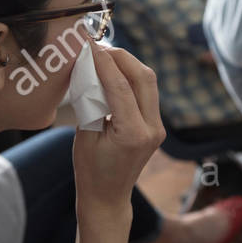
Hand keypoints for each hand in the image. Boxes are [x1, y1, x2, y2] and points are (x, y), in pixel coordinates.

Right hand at [72, 43, 164, 211]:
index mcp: (133, 135)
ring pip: (149, 82)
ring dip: (128, 64)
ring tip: (104, 56)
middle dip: (121, 57)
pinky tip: (113, 72)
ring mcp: (157, 127)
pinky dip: (131, 77)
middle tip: (98, 47)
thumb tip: (90, 70)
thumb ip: (91, 102)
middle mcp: (152, 129)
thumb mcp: (84, 136)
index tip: (89, 45)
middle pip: (144, 77)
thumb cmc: (90, 171)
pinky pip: (146, 92)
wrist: (108, 197)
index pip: (120, 87)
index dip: (104, 62)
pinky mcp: (155, 125)